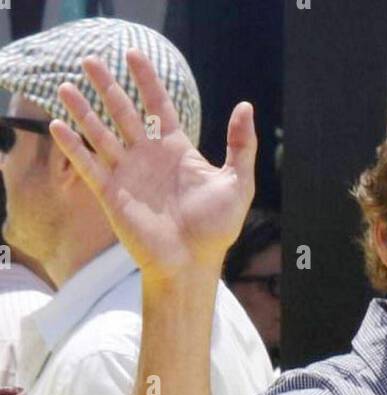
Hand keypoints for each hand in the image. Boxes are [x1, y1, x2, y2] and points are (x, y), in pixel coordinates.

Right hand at [51, 48, 256, 281]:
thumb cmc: (217, 229)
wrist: (192, 264)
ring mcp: (128, 174)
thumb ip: (241, 145)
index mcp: (175, 150)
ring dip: (82, 110)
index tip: (133, 54)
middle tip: (90, 59)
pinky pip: (89, 166)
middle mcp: (148, 157)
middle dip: (107, 86)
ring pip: (100, 134)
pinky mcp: (112, 194)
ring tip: (63, 85)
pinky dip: (72, 147)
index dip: (146, 80)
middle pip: (122, 111)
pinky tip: (57, 125)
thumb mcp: (237, 184)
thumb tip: (245, 106)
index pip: (156, 105)